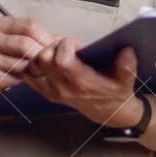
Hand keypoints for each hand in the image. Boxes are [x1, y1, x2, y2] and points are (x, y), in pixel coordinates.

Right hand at [0, 16, 54, 103]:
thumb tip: (64, 41)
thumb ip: (35, 39)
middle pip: (26, 43)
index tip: (55, 48)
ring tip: (39, 70)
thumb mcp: (13, 42)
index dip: (47, 37)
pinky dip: (26, 79)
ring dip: (36, 69)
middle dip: (42, 55)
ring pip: (22, 62)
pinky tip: (26, 79)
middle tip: (51, 63)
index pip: (30, 25)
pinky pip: (16, 77)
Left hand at [26, 40, 143, 127]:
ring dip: (41, 53)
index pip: (61, 59)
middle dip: (52, 45)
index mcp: (81, 83)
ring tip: (57, 51)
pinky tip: (48, 60)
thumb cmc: (116, 92)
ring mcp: (52, 91)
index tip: (76, 44)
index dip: (66, 45)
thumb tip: (126, 50)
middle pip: (43, 59)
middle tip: (65, 45)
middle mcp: (63, 88)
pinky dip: (33, 64)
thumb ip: (126, 65)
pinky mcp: (45, 92)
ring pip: (32, 65)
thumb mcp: (126, 78)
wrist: (109, 112)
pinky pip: (28, 75)